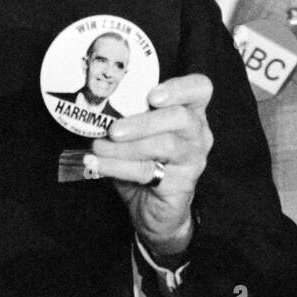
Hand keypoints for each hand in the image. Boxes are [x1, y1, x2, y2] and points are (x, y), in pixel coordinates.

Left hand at [86, 74, 213, 259]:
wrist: (152, 208)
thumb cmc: (145, 162)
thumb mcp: (136, 134)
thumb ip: (126, 117)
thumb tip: (96, 107)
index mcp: (190, 110)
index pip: (200, 88)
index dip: (178, 88)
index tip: (152, 96)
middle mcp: (198, 133)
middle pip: (180, 117)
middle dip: (144, 122)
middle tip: (114, 130)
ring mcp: (194, 159)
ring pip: (165, 145)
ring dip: (126, 146)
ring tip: (99, 147)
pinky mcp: (182, 184)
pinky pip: (148, 171)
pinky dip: (118, 166)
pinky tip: (99, 164)